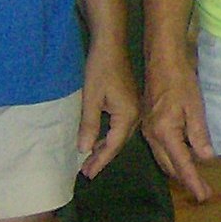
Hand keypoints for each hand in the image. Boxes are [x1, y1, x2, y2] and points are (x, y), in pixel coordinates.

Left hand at [77, 40, 139, 179]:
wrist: (111, 47)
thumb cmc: (100, 70)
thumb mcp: (91, 99)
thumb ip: (89, 125)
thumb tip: (84, 150)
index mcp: (128, 116)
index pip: (113, 145)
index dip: (99, 161)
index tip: (87, 174)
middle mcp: (136, 115)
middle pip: (119, 143)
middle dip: (102, 158)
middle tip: (86, 172)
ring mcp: (135, 110)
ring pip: (120, 136)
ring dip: (105, 149)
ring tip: (90, 162)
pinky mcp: (130, 104)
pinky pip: (121, 128)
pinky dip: (109, 138)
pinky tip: (99, 142)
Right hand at [142, 52, 219, 203]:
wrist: (161, 62)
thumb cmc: (181, 81)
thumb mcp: (195, 107)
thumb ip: (199, 135)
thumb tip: (206, 158)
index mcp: (164, 133)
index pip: (182, 164)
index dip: (193, 182)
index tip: (203, 196)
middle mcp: (152, 136)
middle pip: (169, 166)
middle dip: (186, 180)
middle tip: (203, 192)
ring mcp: (147, 131)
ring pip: (163, 159)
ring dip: (178, 170)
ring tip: (195, 180)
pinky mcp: (147, 125)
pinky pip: (159, 149)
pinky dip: (171, 158)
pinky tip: (182, 159)